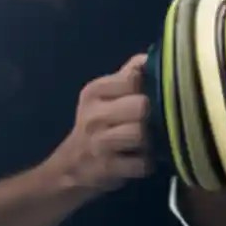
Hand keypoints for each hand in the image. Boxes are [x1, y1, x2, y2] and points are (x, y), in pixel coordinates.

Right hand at [51, 54, 152, 192]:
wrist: (69, 168)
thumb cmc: (95, 126)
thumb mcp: (104, 96)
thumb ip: (128, 74)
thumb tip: (153, 55)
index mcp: (95, 91)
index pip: (134, 78)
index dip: (150, 86)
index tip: (154, 95)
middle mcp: (94, 114)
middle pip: (141, 105)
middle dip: (154, 114)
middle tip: (156, 121)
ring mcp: (99, 143)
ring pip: (142, 133)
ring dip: (152, 140)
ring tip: (150, 141)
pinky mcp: (107, 169)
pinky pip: (143, 163)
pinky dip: (148, 163)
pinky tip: (142, 160)